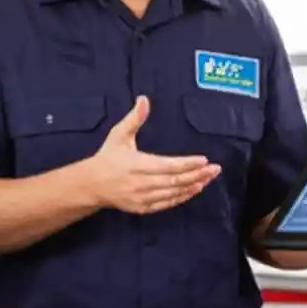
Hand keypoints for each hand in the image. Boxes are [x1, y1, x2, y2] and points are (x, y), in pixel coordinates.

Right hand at [86, 96, 220, 214]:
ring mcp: (142, 198)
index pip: (168, 166)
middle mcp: (141, 183)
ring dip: (193, 186)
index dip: (187, 164)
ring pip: (173, 194)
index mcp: (137, 165)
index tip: (204, 160)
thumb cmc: (108, 157)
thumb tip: (144, 99)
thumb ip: (134, 118)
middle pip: (175, 181)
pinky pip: (167, 204)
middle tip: (215, 169)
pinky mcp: (143, 208)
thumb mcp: (118, 135)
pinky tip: (194, 190)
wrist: (92, 184)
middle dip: (197, 175)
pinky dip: (182, 197)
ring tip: (208, 178)